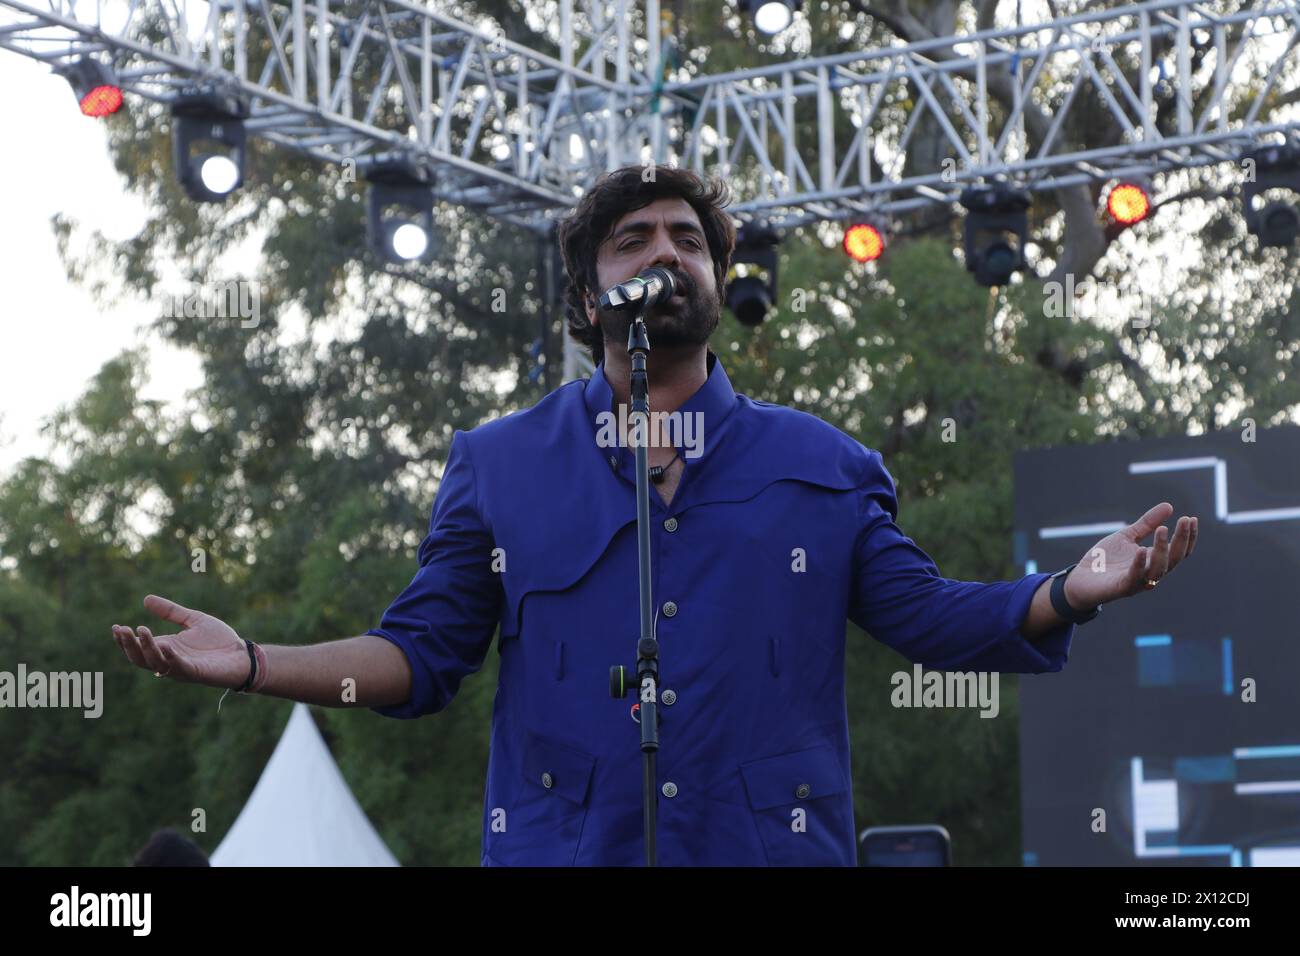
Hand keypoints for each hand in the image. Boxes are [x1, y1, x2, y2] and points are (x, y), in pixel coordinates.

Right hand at [111, 595, 252, 689]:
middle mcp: (170, 660)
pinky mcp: (196, 672)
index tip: (115, 626)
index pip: (138, 648)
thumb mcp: (193, 620)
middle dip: (129, 645)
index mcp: (166, 648)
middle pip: (140, 658)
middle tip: (121, 629)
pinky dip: (170, 658)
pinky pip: (179, 667)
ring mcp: (182, 668)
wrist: (242, 654)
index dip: (124, 640)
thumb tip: (146, 599)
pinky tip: (165, 645)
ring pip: (155, 663)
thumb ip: (171, 612)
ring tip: (141, 630)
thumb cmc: (219, 641)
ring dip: (146, 648)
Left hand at [1063, 502, 1197, 609]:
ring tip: (1162, 529)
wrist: (1081, 578)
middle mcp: (1150, 573)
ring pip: (1159, 569)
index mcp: (1154, 560)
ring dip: (1163, 549)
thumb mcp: (1127, 536)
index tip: (1191, 518)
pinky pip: (1135, 578)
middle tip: (1185, 520)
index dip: (1187, 536)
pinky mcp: (1122, 587)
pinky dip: (1139, 565)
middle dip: (1181, 539)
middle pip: (1174, 558)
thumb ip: (1147, 524)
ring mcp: (1138, 581)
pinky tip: (1141, 550)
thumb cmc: (1105, 559)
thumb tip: (1170, 506)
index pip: (1179, 550)